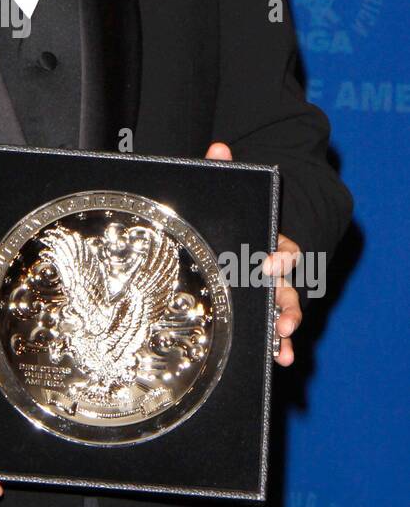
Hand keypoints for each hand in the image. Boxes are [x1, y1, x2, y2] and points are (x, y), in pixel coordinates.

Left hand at [205, 142, 302, 367]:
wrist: (239, 229)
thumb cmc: (232, 213)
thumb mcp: (226, 192)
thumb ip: (223, 171)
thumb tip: (218, 148)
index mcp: (268, 239)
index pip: (285, 246)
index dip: (282, 255)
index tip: (273, 261)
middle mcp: (273, 266)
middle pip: (287, 286)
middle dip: (286, 304)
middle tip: (283, 320)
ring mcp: (268, 289)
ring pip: (282, 310)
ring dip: (284, 329)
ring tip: (282, 349)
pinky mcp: (257, 306)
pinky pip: (271, 326)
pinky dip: (276, 342)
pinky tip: (277, 359)